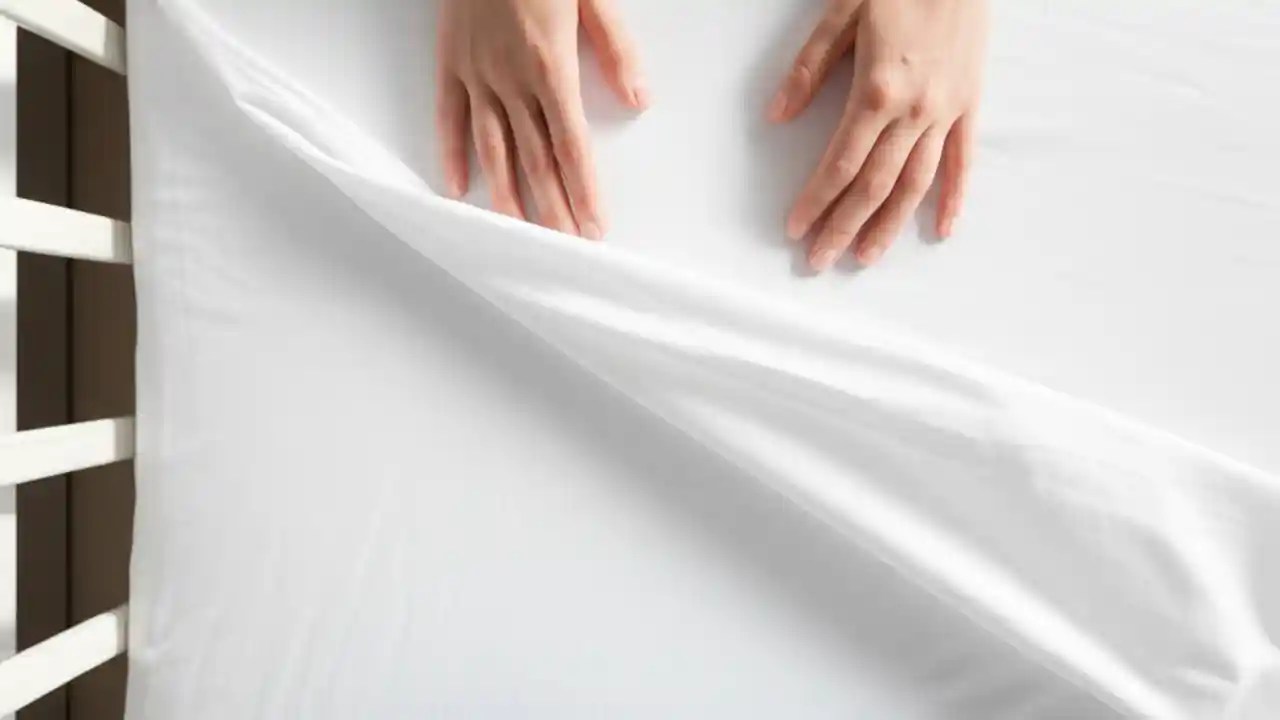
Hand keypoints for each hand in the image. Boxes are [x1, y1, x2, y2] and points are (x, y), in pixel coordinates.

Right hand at [437, 0, 648, 238]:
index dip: (583, 188)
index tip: (594, 226)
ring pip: (492, 148)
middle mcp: (510, 78)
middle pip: (534, 158)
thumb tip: (640, 100)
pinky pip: (448, 116)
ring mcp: (475, 73)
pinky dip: (452, 154)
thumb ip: (615, 48)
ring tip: (520, 237)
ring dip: (506, 197)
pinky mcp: (449, 61)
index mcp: (550, 64)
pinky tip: (460, 189)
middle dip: (552, 208)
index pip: (570, 143)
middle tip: (564, 250)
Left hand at [769, 0, 987, 269]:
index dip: (816, 202)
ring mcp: (946, 110)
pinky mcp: (971, 102)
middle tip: (819, 261)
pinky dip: (954, 197)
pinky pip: (963, 159)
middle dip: (843, 227)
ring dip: (889, 225)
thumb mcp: (842, 14)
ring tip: (866, 257)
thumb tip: (777, 116)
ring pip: (916, 182)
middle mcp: (914, 110)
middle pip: (874, 185)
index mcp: (876, 90)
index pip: (840, 164)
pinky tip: (941, 230)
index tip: (796, 230)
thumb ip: (809, 68)